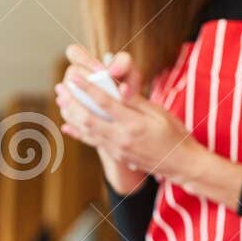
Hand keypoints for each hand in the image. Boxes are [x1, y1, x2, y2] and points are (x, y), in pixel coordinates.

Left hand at [55, 46, 194, 181]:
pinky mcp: (116, 155)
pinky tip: (67, 125)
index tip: (74, 76)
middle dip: (72, 102)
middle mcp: (122, 138)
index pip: (105, 103)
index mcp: (134, 124)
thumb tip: (119, 87)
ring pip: (87, 131)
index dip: (87, 88)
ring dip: (71, 114)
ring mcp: (117, 149)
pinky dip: (78, 133)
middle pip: (88, 119)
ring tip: (61, 100)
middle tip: (61, 88)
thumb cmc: (174, 134)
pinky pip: (93, 142)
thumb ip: (136, 101)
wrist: (180, 164)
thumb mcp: (159, 113)